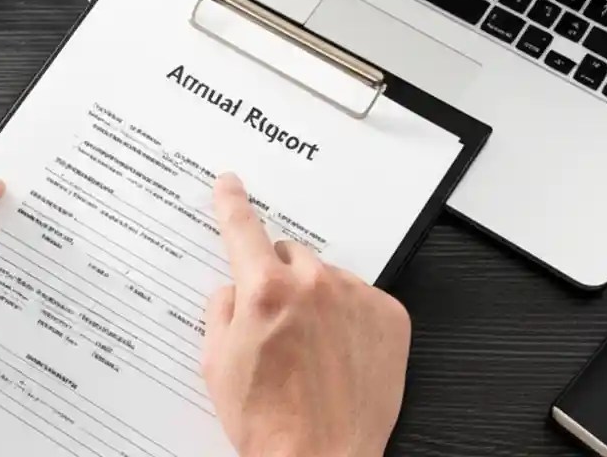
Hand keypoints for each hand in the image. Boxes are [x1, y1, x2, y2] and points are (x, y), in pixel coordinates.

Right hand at [201, 174, 411, 456]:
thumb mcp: (216, 362)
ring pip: (328, 277)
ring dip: (317, 298)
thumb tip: (233, 289)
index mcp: (264, 290)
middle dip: (279, 277)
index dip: (232, 202)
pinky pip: (362, 299)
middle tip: (275, 321)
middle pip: (291, 255)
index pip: (243, 228)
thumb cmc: (267, 421)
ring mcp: (356, 299)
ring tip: (311, 349)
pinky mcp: (390, 317)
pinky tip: (339, 353)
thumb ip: (221, 310)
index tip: (230, 184)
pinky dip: (350, 317)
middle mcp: (313, 285)